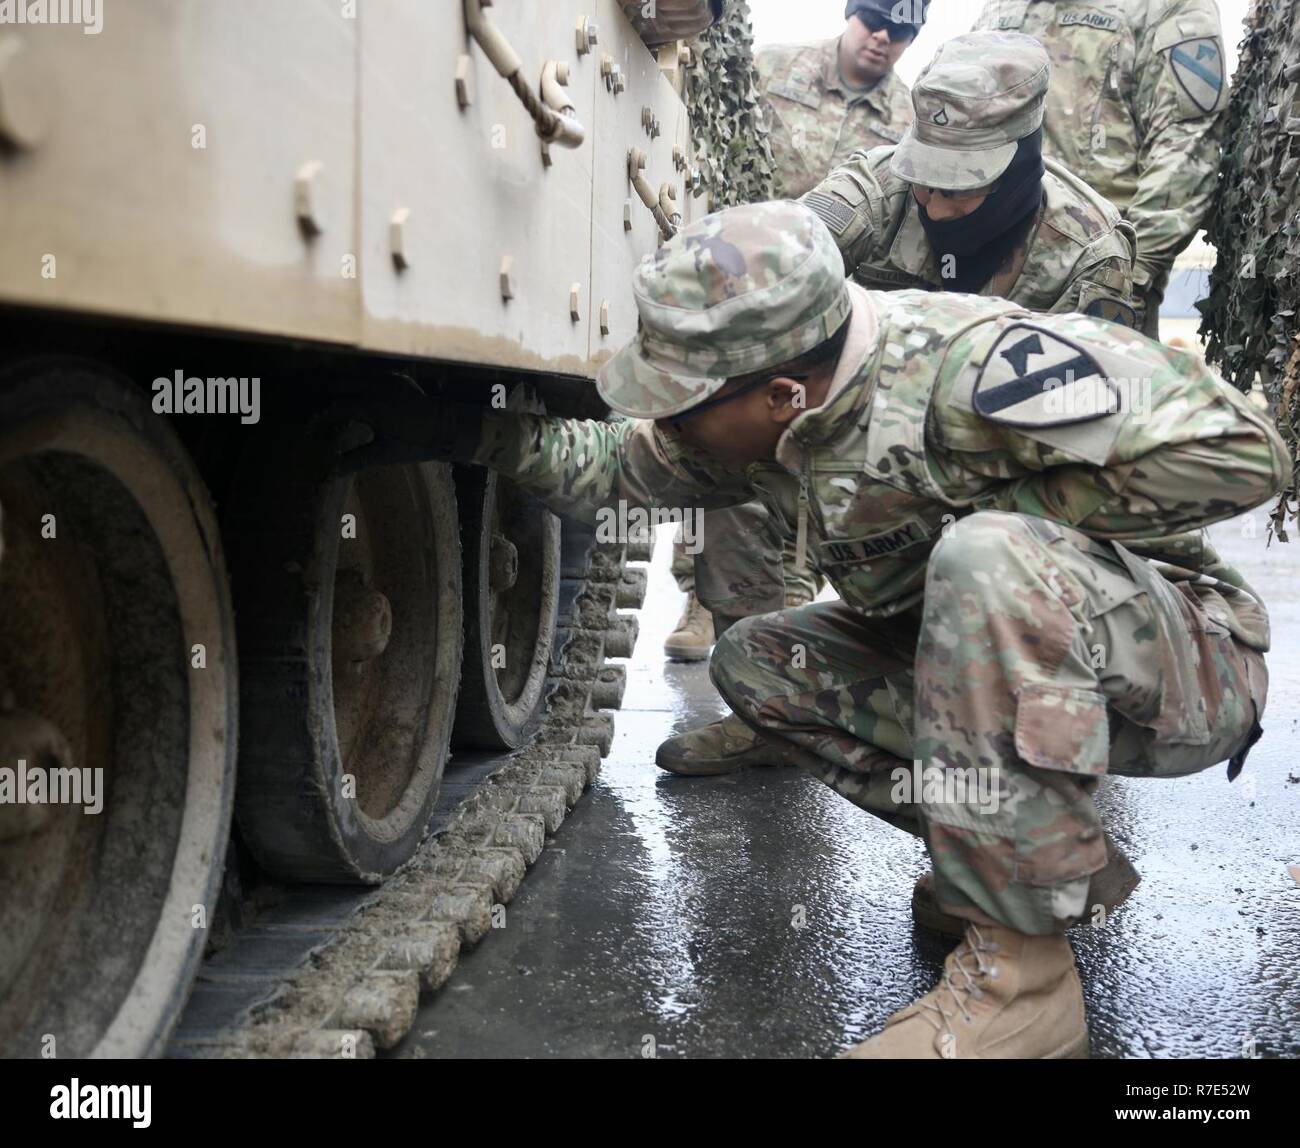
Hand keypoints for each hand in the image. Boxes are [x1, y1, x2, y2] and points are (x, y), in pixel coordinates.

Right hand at [319, 379, 484, 472]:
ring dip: (340, 387)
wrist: (449, 428)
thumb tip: (332, 471)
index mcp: (372, 406)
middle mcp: (377, 386)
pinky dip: (358, 383)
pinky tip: (353, 393)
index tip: (313, 429)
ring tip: (328, 400)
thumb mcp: (384, 454)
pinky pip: (370, 375)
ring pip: (354, 377)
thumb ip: (356, 459)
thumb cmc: (416, 443)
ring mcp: (388, 378)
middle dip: (326, 397)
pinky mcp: (397, 377)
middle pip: (340, 385)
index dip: (322, 418)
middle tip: (316, 410)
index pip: (337, 408)